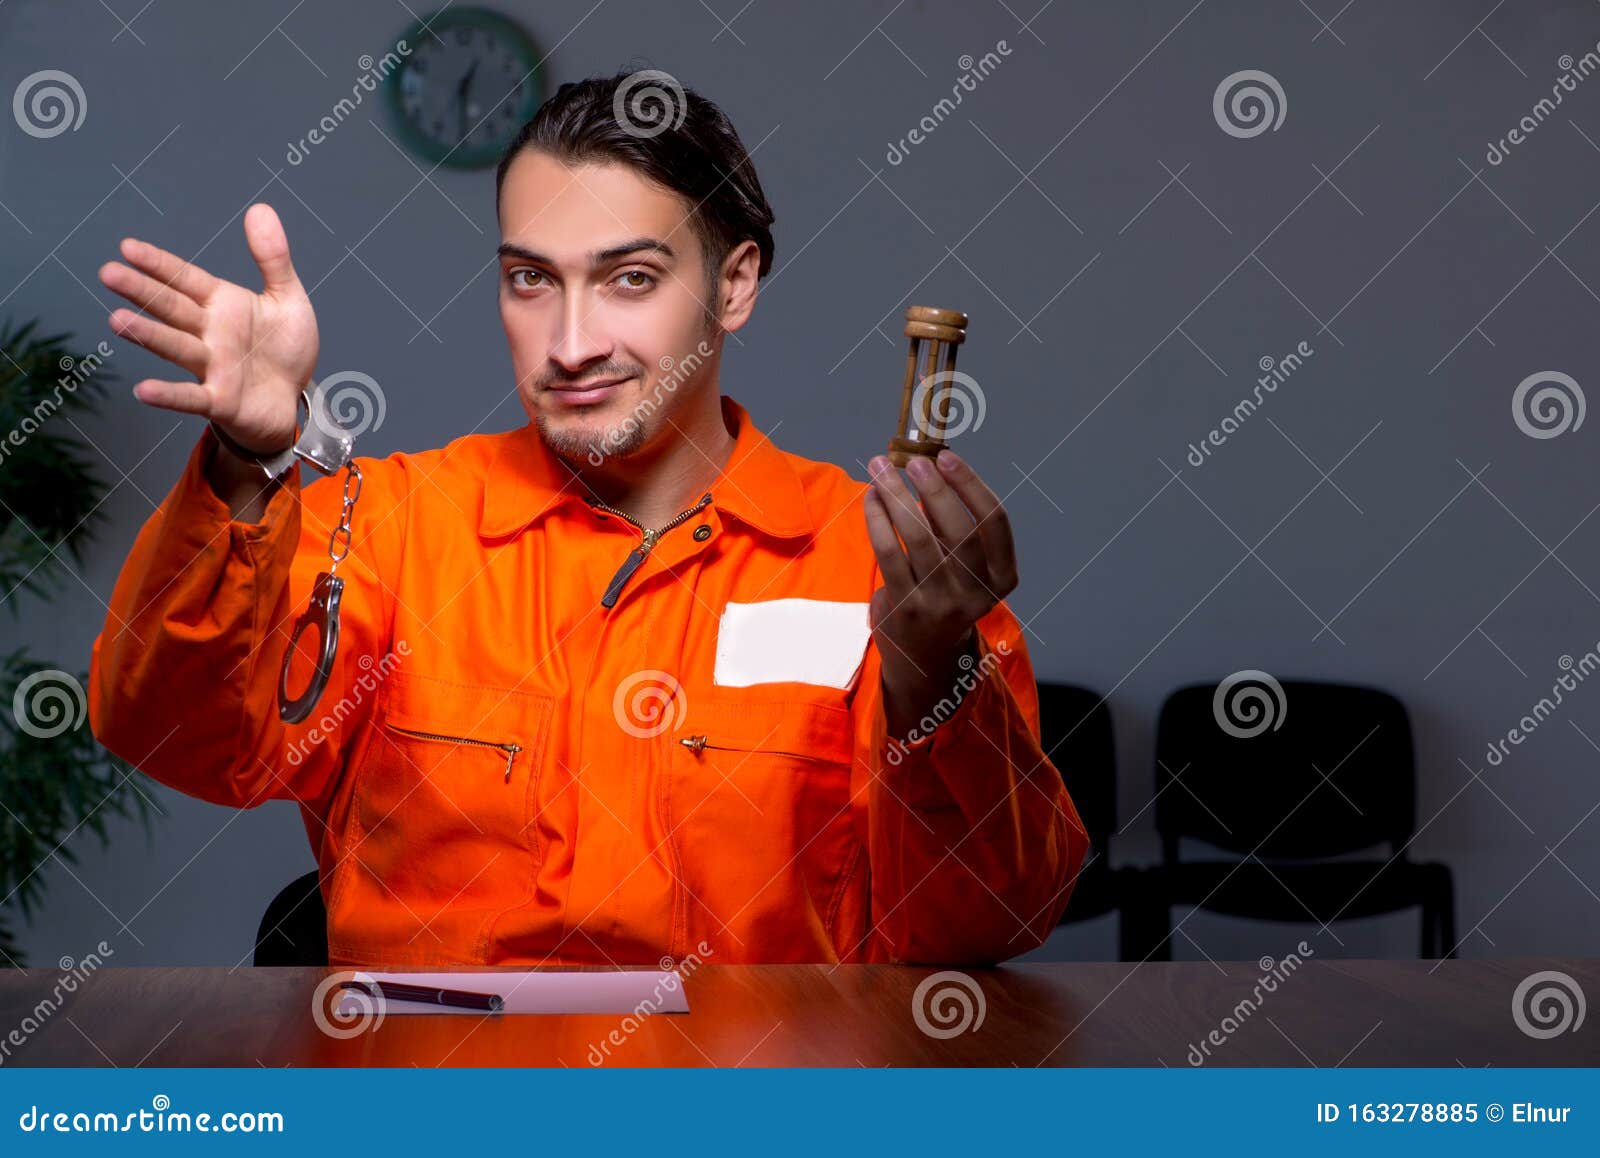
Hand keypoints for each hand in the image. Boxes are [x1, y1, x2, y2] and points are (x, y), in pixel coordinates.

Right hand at [98, 202, 318, 453]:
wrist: (295, 398)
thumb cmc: (284, 347)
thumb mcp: (287, 298)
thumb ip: (273, 258)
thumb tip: (260, 208)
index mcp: (222, 304)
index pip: (185, 279)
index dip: (159, 264)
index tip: (127, 247)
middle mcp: (209, 333)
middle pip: (171, 308)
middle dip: (143, 291)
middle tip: (108, 273)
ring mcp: (212, 367)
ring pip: (176, 347)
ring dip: (148, 335)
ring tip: (117, 320)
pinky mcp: (220, 400)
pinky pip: (191, 397)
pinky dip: (170, 394)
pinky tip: (143, 390)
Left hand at [863, 449, 1017, 738]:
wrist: (923, 657)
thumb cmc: (945, 594)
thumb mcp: (965, 567)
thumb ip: (956, 526)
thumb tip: (929, 467)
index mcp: (1002, 577)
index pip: (995, 522)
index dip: (972, 485)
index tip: (947, 457)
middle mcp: (977, 593)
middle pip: (960, 528)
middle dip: (935, 488)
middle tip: (912, 460)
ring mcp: (941, 604)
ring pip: (919, 537)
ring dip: (897, 496)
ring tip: (880, 468)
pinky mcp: (906, 608)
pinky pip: (888, 552)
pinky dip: (878, 519)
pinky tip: (872, 498)